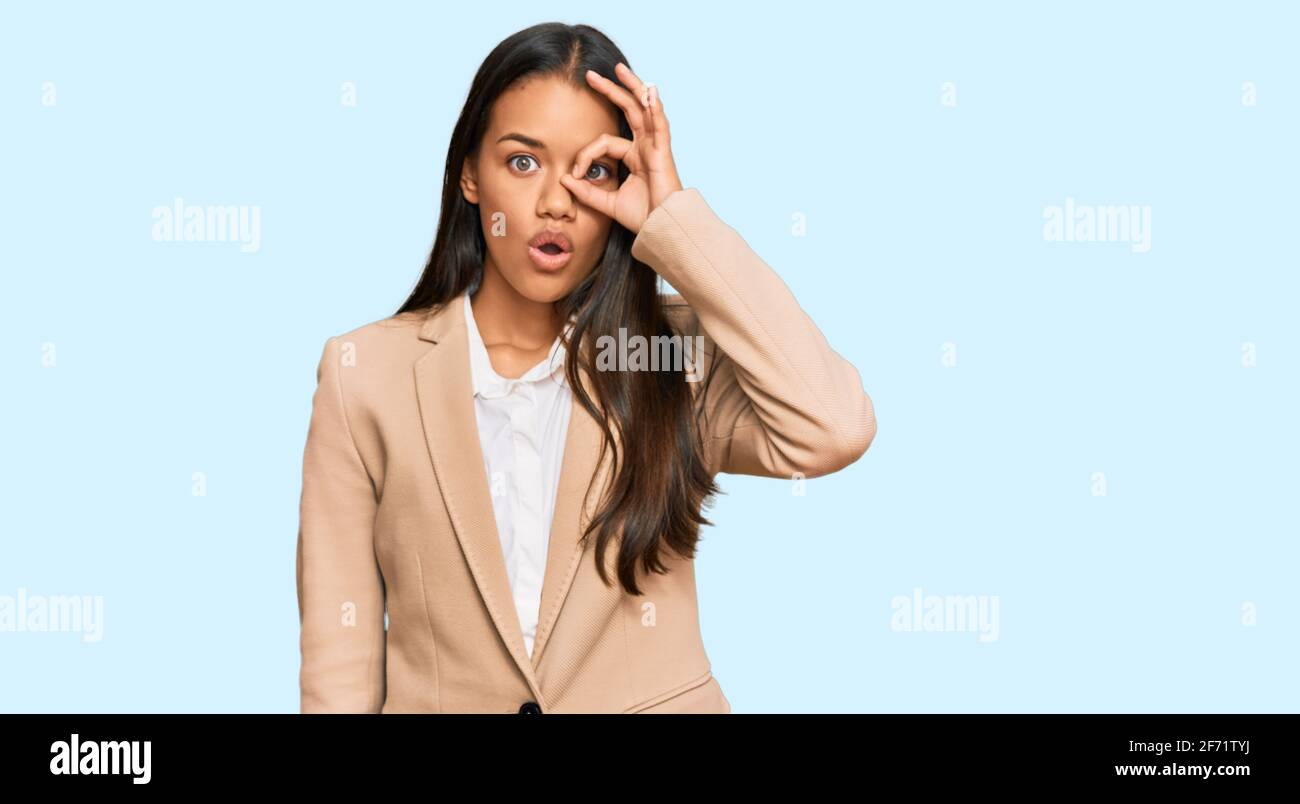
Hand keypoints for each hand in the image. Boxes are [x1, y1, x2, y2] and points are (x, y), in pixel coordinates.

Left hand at [559, 62, 682, 234]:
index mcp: (633, 156)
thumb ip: (587, 191)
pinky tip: (650, 91)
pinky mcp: (663, 152)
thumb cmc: (642, 217)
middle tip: (590, 76)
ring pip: (643, 108)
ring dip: (632, 87)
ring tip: (619, 69)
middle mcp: (645, 146)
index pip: (604, 142)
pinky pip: (659, 124)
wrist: (661, 228)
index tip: (574, 174)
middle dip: (610, 90)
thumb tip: (564, 179)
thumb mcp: (607, 203)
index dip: (586, 155)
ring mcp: (655, 146)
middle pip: (627, 110)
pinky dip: (655, 108)